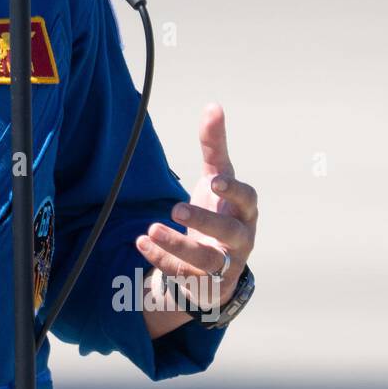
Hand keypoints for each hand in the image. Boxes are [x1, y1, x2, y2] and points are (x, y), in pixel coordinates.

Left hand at [135, 102, 257, 310]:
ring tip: (150, 229)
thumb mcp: (217, 179)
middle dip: (205, 221)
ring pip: (206, 260)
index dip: (234, 190)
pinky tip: (140, 242)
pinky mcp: (205, 283)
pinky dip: (161, 260)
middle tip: (175, 208)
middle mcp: (240, 239)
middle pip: (230, 232)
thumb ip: (214, 146)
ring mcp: (224, 264)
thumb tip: (213, 105)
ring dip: (178, 245)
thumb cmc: (220, 210)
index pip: (247, 199)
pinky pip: (184, 275)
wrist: (219, 262)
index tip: (213, 180)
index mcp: (244, 210)